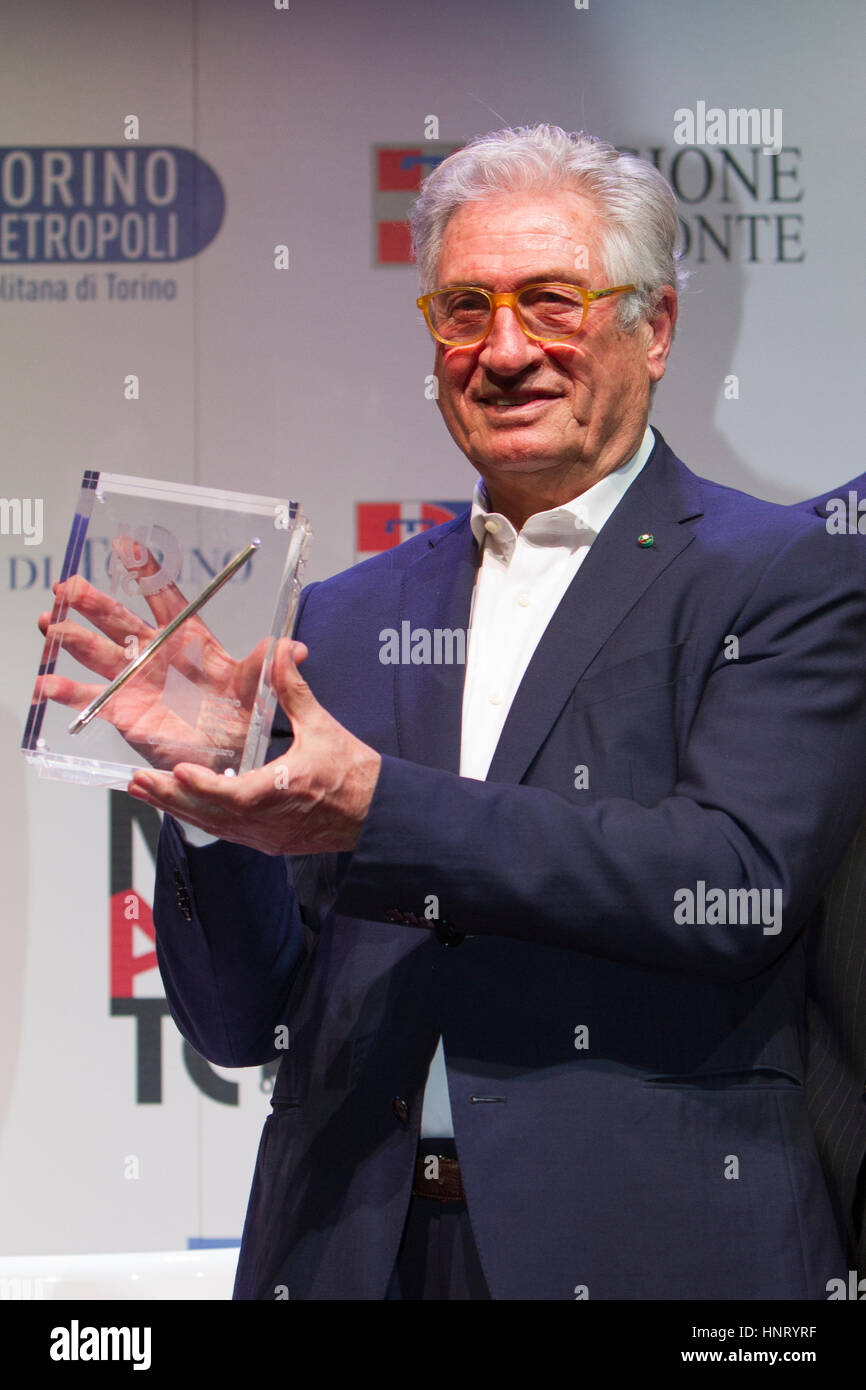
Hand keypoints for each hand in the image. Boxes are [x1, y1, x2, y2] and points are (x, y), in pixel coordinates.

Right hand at [36, 550, 267, 771]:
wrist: (228, 756)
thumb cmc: (242, 716)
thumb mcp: (256, 690)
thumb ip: (265, 668)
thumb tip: (293, 648)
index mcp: (188, 638)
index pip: (163, 596)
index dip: (145, 570)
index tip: (126, 544)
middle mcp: (155, 653)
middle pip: (118, 618)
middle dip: (91, 601)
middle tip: (67, 587)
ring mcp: (135, 680)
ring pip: (96, 650)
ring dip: (70, 636)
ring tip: (50, 622)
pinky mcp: (122, 710)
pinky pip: (89, 696)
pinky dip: (65, 689)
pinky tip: (46, 684)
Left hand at [126, 639, 381, 854]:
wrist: (377, 815)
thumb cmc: (354, 774)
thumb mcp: (323, 726)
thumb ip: (293, 690)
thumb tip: (280, 653)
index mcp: (282, 791)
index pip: (233, 795)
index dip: (201, 786)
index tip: (176, 772)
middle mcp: (268, 821)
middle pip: (210, 815)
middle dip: (170, 797)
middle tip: (139, 781)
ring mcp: (266, 836)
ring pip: (212, 826)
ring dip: (177, 809)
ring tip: (145, 791)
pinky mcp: (268, 842)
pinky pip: (226, 833)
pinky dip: (199, 818)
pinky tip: (180, 807)